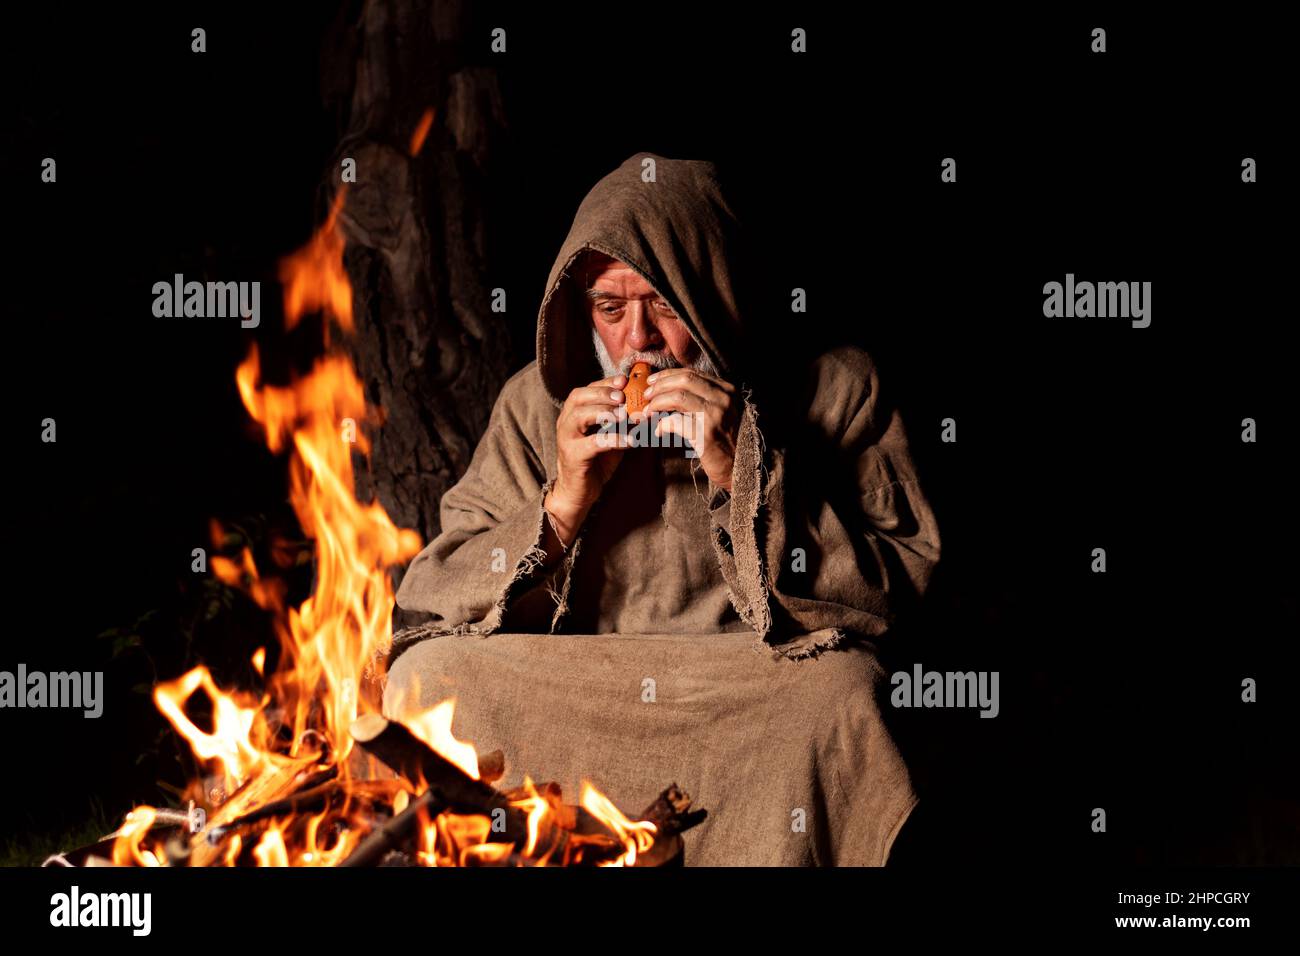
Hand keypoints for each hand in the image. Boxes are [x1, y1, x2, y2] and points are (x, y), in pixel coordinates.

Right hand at [546, 372, 628, 542]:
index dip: (605, 383)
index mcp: (574, 413)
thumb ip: (622, 422)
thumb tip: (647, 408)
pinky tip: (629, 441)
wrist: (578, 492)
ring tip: (623, 414)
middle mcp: (566, 422)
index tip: (625, 380)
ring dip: (603, 412)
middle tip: (623, 396)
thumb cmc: (596, 461)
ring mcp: (566, 439)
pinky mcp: (572, 457)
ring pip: (579, 416)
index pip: (587, 389)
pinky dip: (612, 440)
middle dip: (602, 393)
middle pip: (578, 397)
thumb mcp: (611, 436)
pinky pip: (592, 444)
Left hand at [640, 368, 739, 490]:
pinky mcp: (706, 434)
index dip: (668, 375)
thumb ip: (703, 400)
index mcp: (727, 390)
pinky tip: (659, 432)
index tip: (652, 382)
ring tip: (647, 412)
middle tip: (646, 395)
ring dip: (657, 403)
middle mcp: (723, 399)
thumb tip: (669, 393)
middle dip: (659, 386)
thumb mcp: (722, 413)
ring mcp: (716, 415)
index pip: (692, 374)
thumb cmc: (729, 443)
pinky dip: (662, 425)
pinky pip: (676, 422)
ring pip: (678, 398)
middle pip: (683, 381)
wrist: (743, 469)